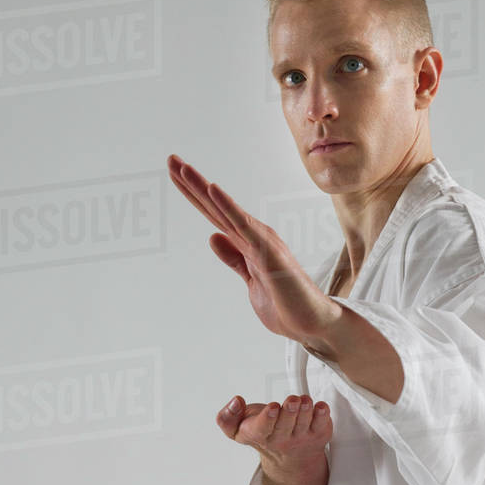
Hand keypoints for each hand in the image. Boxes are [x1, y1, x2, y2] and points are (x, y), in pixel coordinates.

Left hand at [168, 153, 337, 349]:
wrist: (313, 324)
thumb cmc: (287, 305)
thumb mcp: (250, 281)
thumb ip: (234, 259)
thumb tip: (213, 236)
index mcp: (247, 244)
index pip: (215, 216)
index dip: (194, 195)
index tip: (175, 175)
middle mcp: (253, 236)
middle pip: (216, 207)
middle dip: (192, 183)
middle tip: (171, 159)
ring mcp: (261, 242)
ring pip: (226, 210)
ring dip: (203, 188)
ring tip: (182, 168)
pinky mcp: (268, 252)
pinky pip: (243, 225)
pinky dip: (227, 206)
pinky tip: (212, 189)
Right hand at [217, 393, 331, 473]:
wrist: (289, 459)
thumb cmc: (263, 433)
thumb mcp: (237, 429)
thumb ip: (227, 417)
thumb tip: (235, 401)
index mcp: (259, 435)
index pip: (262, 429)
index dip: (267, 418)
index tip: (272, 407)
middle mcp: (281, 439)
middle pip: (285, 425)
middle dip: (289, 412)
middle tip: (293, 400)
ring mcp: (301, 438)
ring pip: (304, 424)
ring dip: (306, 411)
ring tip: (305, 401)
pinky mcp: (318, 435)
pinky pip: (322, 425)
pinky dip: (323, 415)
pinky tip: (321, 407)